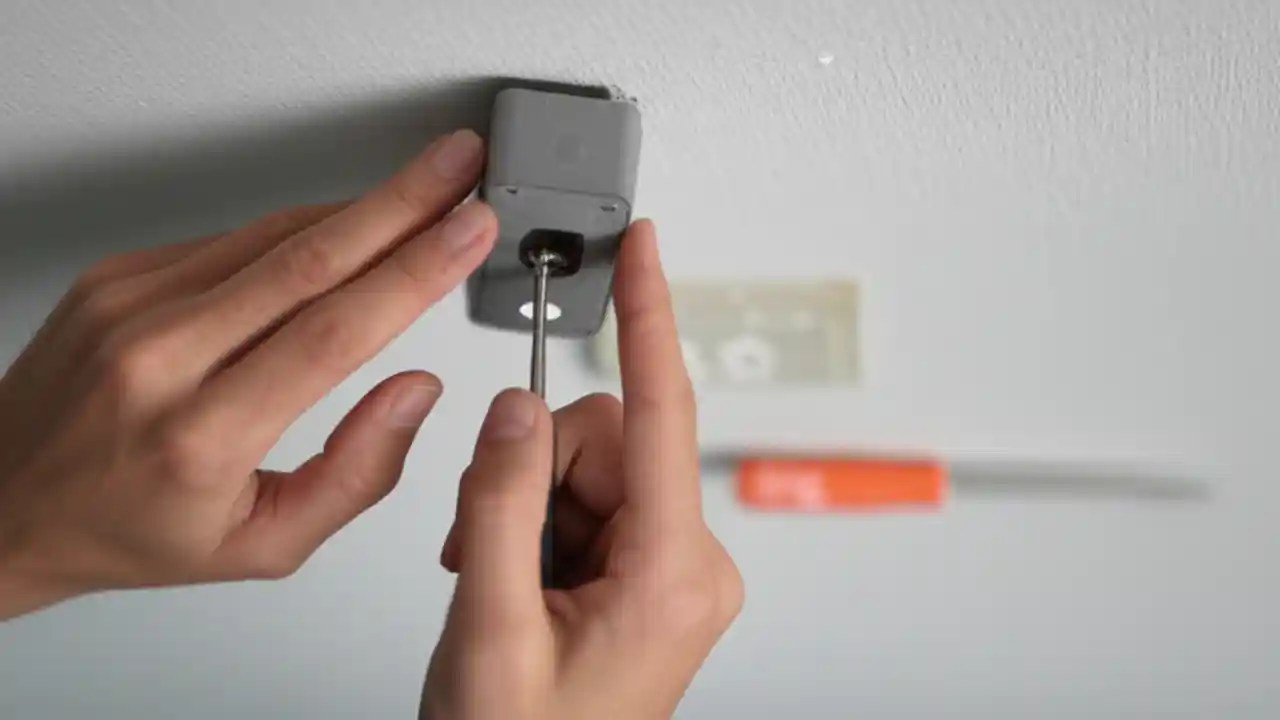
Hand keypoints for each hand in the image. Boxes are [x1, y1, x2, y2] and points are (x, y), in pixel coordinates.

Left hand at [0, 130, 496, 619]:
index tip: (467, 232)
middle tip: (458, 168)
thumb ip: (355, 475)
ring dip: (359, 205)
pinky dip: (301, 229)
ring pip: (272, 236)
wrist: (4, 500)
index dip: (414, 273)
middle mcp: (158, 360)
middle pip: (307, 260)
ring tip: (422, 184)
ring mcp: (130, 307)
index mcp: (200, 437)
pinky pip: (232, 240)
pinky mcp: (118, 276)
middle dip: (402, 205)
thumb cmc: (131, 529)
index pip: (333, 334)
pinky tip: (346, 224)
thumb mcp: (262, 547)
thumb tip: (416, 390)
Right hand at [422, 222, 743, 719]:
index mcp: (671, 572)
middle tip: (489, 546)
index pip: (662, 415)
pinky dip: (539, 520)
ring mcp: (669, 566)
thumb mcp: (492, 626)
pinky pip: (587, 496)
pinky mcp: (647, 568)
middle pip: (606, 438)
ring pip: (588, 463)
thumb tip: (515, 406)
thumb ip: (500, 505)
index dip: (650, 317)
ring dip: (529, 504)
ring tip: (503, 578)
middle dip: (533, 473)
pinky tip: (522, 576)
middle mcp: (689, 561)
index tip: (648, 248)